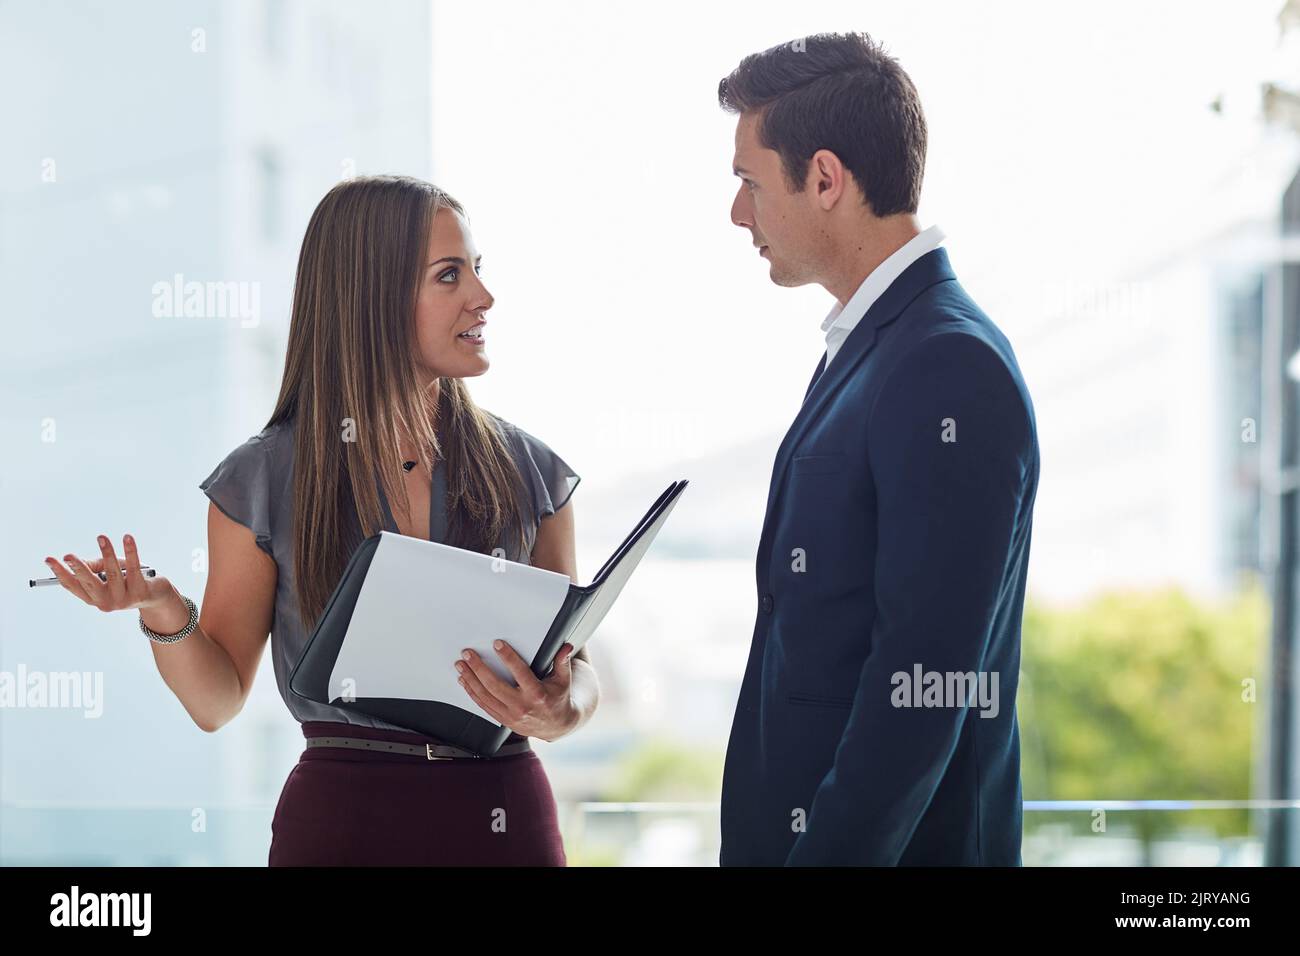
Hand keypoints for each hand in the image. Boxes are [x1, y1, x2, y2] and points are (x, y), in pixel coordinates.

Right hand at [44, 534, 173, 612]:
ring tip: (102, 537)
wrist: (156, 596)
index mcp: (93, 599)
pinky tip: (127, 538)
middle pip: (89, 583)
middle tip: (68, 555)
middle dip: (79, 568)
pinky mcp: (140, 591)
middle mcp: (105, 602)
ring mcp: (123, 599)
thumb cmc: (127, 580)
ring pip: (112, 572)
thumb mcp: (108, 573)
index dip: (61, 572)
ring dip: (107, 552)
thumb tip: (78, 561)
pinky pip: (134, 567)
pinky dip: (131, 551)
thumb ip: (93, 566)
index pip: (73, 586)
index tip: (49, 559)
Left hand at [454, 641, 579, 741]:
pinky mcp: (502, 720)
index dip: (508, 657)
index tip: (497, 644)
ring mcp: (510, 715)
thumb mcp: (563, 680)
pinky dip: (472, 692)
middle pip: (494, 685)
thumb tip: (566, 647)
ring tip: (461, 665)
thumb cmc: (558, 698)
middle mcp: (521, 706)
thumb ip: (562, 662)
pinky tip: (464, 681)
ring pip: (485, 696)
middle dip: (478, 668)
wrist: (556, 725)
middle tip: (468, 654)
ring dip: (470, 679)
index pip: (520, 673)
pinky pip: (483, 705)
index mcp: (537, 694)